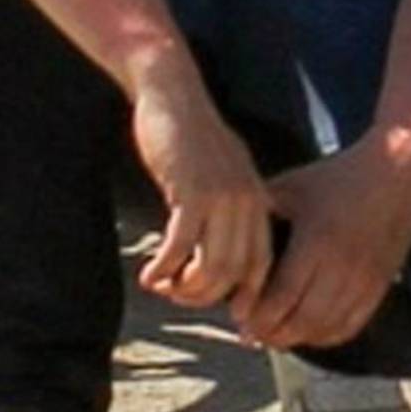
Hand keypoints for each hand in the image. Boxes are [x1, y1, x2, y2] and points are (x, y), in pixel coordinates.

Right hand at [129, 58, 278, 313]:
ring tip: (162, 288)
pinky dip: (164, 268)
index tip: (229, 318)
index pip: (261, 264)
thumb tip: (219, 252)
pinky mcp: (191, 193)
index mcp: (257, 200)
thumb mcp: (220, 174)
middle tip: (177, 298)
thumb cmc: (190, 136)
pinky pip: (181, 247)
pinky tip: (148, 275)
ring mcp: (221, 198)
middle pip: (235, 273)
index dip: (245, 296)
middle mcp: (246, 203)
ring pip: (211, 267)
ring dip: (184, 288)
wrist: (172, 93)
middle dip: (205, 296)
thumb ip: (226, 209)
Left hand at [233, 153, 410, 355]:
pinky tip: (310, 332)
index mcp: (316, 242)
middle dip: (273, 334)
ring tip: (276, 336)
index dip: (257, 316)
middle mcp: (342, 267)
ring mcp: (364, 280)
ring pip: (327, 329)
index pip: (281, 298)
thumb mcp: (292, 187)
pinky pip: (352, 326)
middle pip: (302, 321)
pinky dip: (327, 336)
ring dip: (298, 339)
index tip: (239, 318)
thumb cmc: (339, 177)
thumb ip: (261, 213)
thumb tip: (227, 235)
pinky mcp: (380, 286)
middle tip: (253, 334)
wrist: (397, 173)